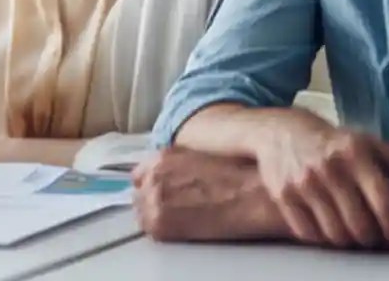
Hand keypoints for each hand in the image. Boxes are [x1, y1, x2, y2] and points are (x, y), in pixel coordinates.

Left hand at [134, 147, 289, 241]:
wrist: (250, 195)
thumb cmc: (234, 175)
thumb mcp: (197, 157)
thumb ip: (173, 165)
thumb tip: (167, 178)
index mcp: (161, 157)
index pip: (139, 175)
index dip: (150, 185)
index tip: (159, 192)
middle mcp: (153, 176)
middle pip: (138, 195)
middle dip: (151, 201)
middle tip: (172, 209)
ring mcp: (154, 200)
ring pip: (142, 214)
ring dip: (155, 216)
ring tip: (180, 218)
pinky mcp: (161, 224)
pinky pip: (151, 231)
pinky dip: (162, 231)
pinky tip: (182, 227)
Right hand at [255, 110, 388, 248]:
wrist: (281, 132)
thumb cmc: (332, 142)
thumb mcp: (365, 141)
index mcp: (355, 153)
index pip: (384, 201)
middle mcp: (329, 168)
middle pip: (359, 224)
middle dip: (371, 238)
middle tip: (372, 238)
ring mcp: (303, 183)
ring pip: (334, 233)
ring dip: (347, 241)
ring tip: (351, 235)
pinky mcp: (283, 195)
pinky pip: (308, 233)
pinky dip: (321, 237)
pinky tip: (327, 229)